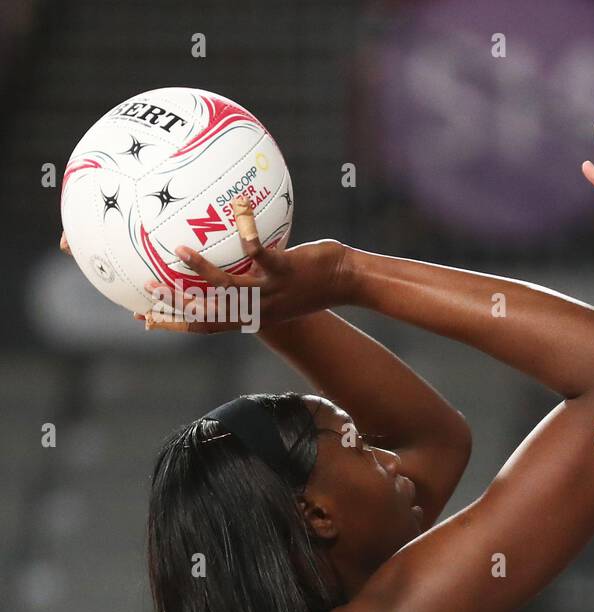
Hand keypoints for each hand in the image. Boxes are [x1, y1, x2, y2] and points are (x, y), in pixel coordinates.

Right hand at [141, 196, 346, 332]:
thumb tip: (234, 258)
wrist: (348, 281)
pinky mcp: (285, 269)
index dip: (177, 325)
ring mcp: (272, 290)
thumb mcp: (279, 286)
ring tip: (179, 250)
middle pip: (212, 313)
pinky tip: (237, 207)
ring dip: (202, 269)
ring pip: (230, 286)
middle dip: (179, 303)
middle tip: (150, 287)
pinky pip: (259, 251)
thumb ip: (254, 279)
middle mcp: (261, 309)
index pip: (209, 325)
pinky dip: (246, 228)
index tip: (148, 319)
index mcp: (255, 315)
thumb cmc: (314, 281)